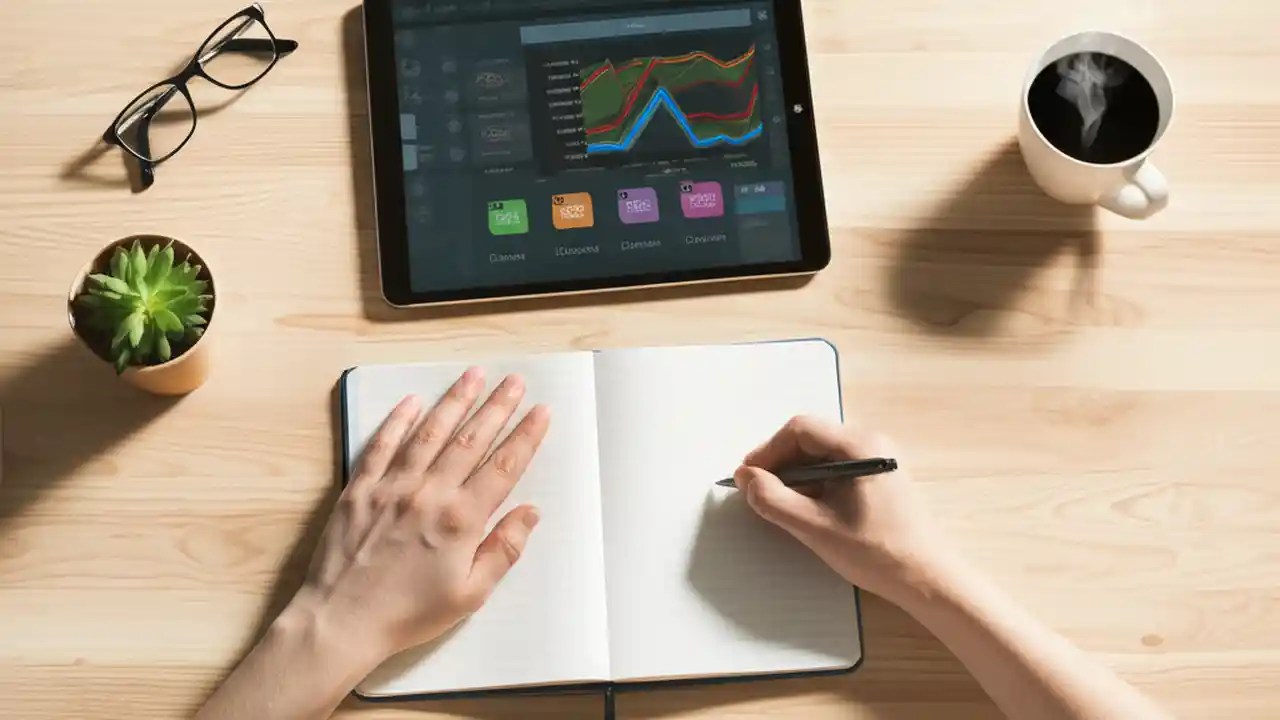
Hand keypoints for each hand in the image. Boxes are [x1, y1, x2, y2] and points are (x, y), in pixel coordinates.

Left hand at [288, 368, 548, 666]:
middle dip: (497, 407)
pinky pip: (382, 445)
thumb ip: (504, 549)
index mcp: (460, 520)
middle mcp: (429, 494)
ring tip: (474, 376)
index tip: (541, 411)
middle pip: (471, 440)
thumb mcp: (470, 594)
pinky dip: (399, 421)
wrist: (341, 622)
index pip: (503, 467)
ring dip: (455, 401)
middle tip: (514, 381)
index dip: (525, 436)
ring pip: (430, 433)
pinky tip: (413, 402)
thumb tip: (529, 512)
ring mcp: (392, 487)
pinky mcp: (359, 489)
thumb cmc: (408, 614)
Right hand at [735, 416, 950, 602]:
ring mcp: (878, 459)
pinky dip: (814, 483)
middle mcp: (871, 443)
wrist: (926, 578)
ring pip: (822, 454)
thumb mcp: (815, 527)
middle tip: (759, 492)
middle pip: (811, 439)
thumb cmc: (876, 552)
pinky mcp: (879, 477)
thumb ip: (774, 499)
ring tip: (781, 504)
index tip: (748, 478)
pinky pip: (837, 468)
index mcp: (860, 446)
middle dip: (780, 463)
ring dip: (795, 475)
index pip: (800, 430)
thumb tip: (746, 478)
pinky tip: (807, 509)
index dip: (768, 451)